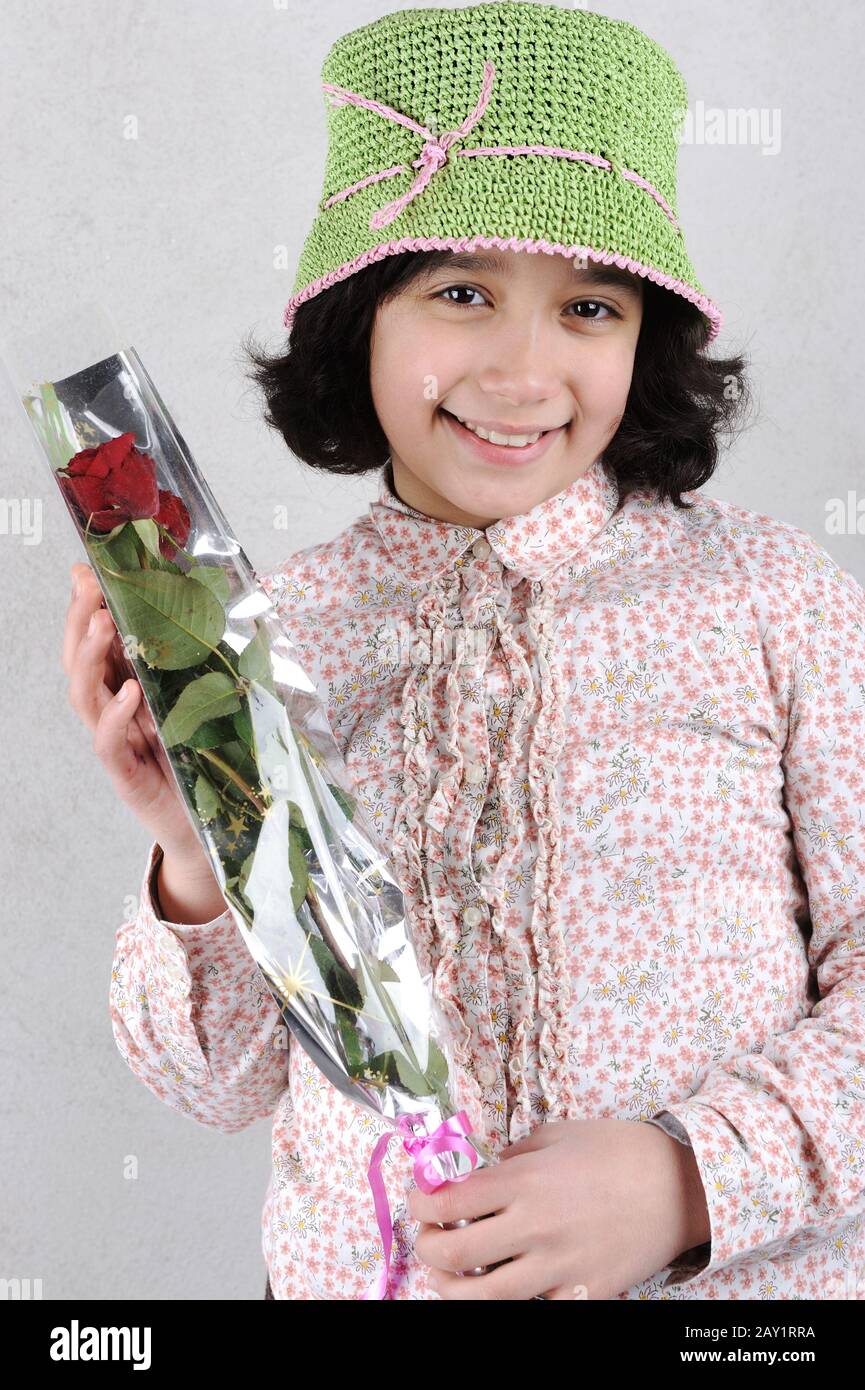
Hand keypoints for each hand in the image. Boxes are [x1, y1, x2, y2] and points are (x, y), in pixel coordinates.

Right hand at [62, 560, 206, 862]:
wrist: (214, 827)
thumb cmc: (209, 760)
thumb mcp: (210, 701)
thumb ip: (205, 664)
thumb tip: (222, 611)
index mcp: (129, 689)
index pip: (97, 643)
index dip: (86, 608)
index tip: (85, 569)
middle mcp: (115, 713)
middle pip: (81, 662)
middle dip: (80, 620)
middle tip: (88, 587)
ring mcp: (118, 744)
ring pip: (85, 697)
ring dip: (90, 657)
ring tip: (103, 624)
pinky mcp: (127, 776)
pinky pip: (109, 744)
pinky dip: (114, 717)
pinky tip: (127, 693)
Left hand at [408, 1117, 709, 1299]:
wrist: (679, 1184)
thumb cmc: (617, 1149)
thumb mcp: (556, 1135)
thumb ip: (513, 1157)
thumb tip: (481, 1175)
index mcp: (523, 1182)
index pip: (447, 1200)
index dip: (420, 1202)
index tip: (420, 1199)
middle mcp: (534, 1227)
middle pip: (452, 1253)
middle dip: (427, 1247)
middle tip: (429, 1237)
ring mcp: (558, 1267)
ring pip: (482, 1298)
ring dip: (452, 1288)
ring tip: (449, 1276)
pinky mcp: (584, 1294)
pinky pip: (535, 1310)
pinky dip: (513, 1303)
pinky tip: (506, 1289)